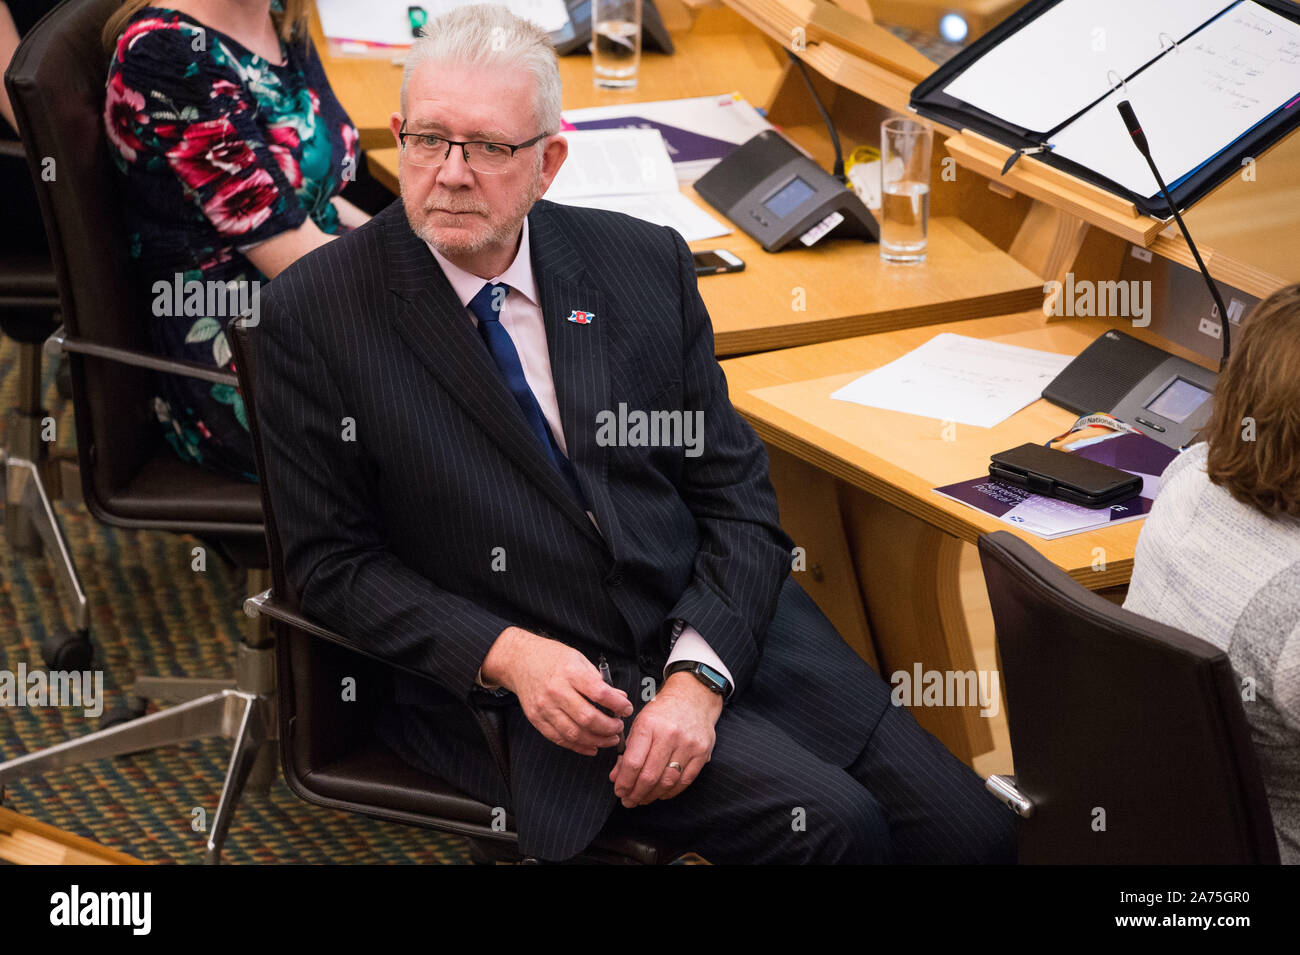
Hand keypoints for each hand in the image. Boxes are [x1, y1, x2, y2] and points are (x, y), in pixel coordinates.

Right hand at [481, 627, 632, 755]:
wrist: (519, 660)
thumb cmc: (551, 657)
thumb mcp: (579, 659)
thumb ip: (599, 680)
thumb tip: (620, 698)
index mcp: (570, 672)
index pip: (599, 693)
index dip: (618, 705)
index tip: (627, 709)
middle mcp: (556, 690)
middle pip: (588, 718)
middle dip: (609, 727)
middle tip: (619, 728)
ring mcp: (544, 707)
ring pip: (574, 733)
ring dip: (597, 740)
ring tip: (610, 739)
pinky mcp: (536, 719)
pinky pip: (559, 739)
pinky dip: (578, 746)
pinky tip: (592, 746)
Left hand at [609, 671, 722, 807]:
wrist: (694, 696)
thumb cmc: (663, 711)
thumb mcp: (640, 724)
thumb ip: (627, 751)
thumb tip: (616, 777)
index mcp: (649, 726)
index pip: (633, 762)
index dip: (624, 782)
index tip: (619, 791)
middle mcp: (669, 735)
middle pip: (649, 775)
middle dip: (636, 793)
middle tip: (628, 801)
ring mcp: (688, 745)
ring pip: (667, 781)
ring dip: (652, 795)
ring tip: (642, 799)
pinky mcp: (702, 752)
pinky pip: (685, 780)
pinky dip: (671, 791)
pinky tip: (661, 793)